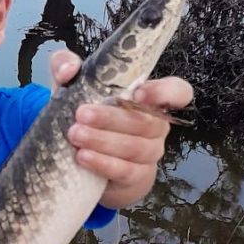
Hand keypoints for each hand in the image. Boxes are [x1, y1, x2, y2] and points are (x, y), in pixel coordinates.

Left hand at [50, 49, 193, 209]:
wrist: (82, 162)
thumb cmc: (86, 117)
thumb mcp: (73, 87)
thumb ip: (66, 66)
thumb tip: (68, 69)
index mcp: (149, 100)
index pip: (178, 92)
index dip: (165, 92)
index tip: (138, 93)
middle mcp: (156, 126)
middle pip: (146, 121)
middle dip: (111, 118)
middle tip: (81, 114)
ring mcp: (149, 153)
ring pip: (135, 147)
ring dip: (103, 141)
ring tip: (75, 135)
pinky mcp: (137, 178)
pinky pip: (126, 171)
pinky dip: (103, 163)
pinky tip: (83, 157)